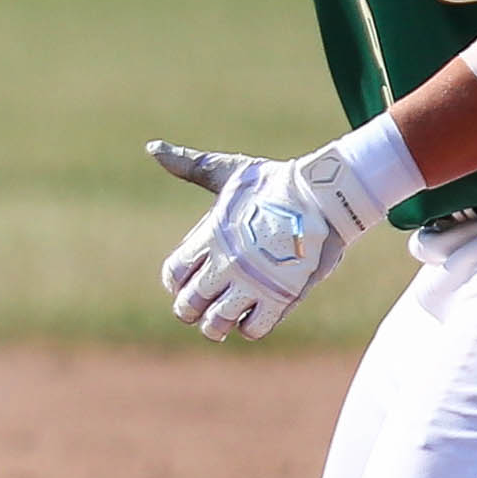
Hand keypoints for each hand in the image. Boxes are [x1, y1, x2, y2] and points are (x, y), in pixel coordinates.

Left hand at [145, 138, 368, 341]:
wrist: (324, 195)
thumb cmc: (275, 183)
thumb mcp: (229, 171)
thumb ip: (191, 166)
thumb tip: (152, 148)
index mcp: (209, 236)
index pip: (174, 272)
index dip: (176, 282)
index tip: (185, 281)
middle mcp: (225, 263)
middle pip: (189, 303)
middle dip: (190, 310)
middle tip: (201, 308)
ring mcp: (252, 282)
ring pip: (217, 323)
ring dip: (217, 325)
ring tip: (224, 320)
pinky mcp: (281, 297)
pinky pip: (254, 329)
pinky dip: (250, 328)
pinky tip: (254, 316)